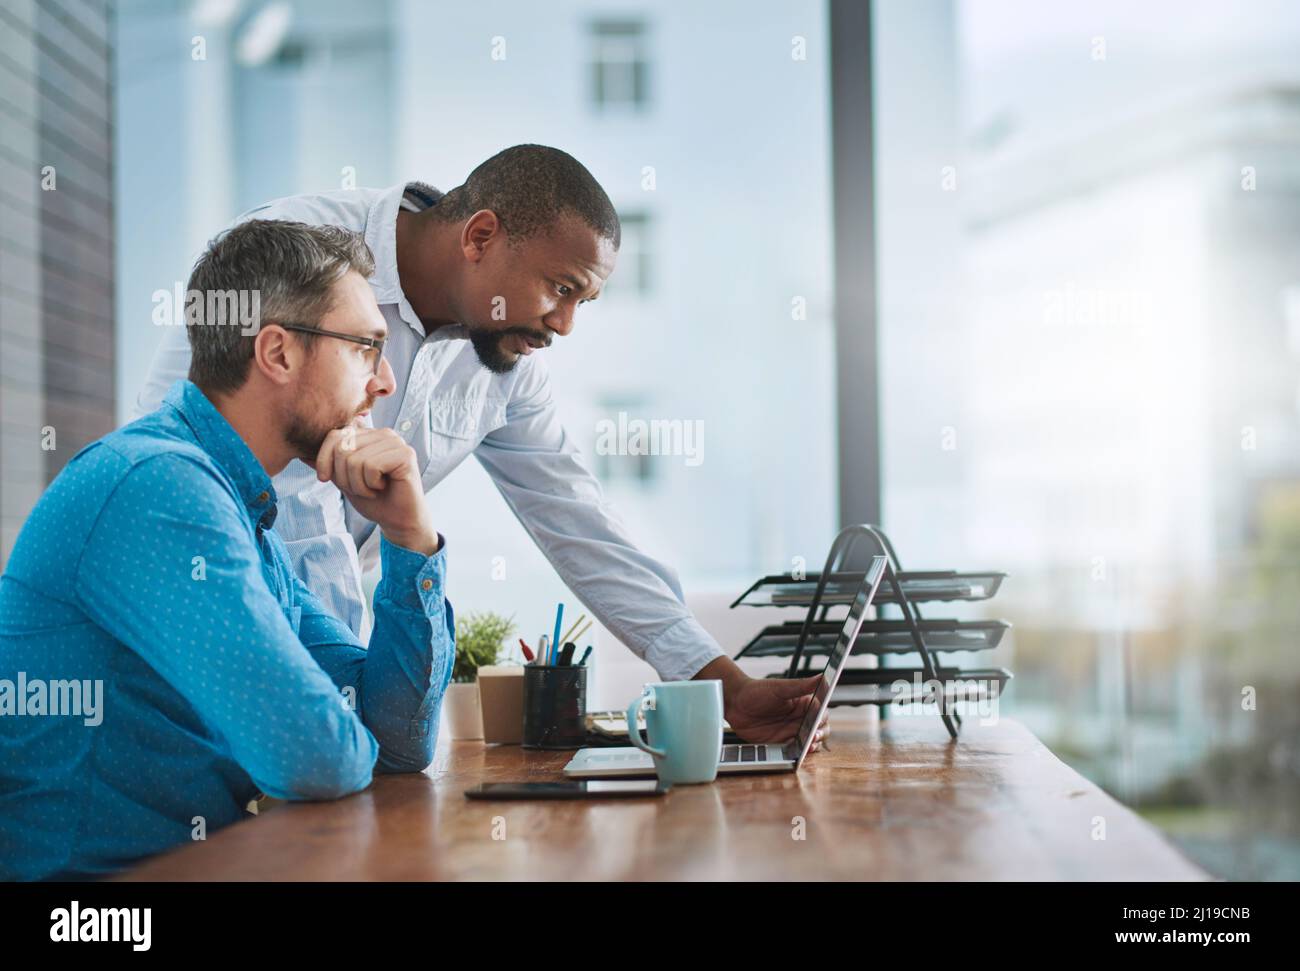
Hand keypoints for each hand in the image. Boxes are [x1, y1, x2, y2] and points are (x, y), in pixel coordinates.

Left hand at [312, 425, 438, 555]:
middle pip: (343, 447)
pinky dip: (370, 484)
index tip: (325, 479)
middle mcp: (384, 433)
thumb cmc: (374, 500)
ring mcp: (396, 442)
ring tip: (372, 489)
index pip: (335, 435)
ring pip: (355, 459)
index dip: (323, 459)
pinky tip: (382, 487)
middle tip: (360, 488)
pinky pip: (371, 466)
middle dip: (344, 476)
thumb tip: (301, 454)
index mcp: (369, 435)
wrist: (398, 521)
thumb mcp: (343, 480)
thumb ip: (327, 465)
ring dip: (358, 484)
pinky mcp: (405, 454)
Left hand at [694, 656, 829, 748]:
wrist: (734, 703)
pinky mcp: (780, 742)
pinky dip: (799, 753)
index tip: (818, 723)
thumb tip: (822, 677)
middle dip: (820, 735)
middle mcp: (799, 718)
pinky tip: (797, 753)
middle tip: (812, 737)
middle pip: (819, 729)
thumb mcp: (779, 688)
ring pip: (810, 741)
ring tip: (807, 747)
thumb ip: (801, 686)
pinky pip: (795, 750)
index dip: (822, 719)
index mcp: (803, 703)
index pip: (821, 713)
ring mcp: (790, 731)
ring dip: (812, 746)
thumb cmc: (756, 691)